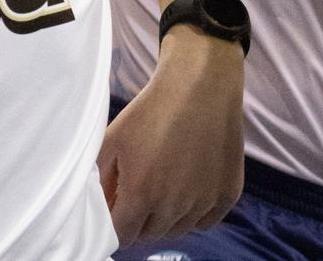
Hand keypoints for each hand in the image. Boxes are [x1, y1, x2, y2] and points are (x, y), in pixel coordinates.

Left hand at [100, 29, 243, 244]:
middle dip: (139, 220)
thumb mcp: (113, 140)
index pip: (123, 235)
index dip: (115, 226)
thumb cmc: (151, 111)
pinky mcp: (227, 195)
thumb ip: (99, 178)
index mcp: (142, 194)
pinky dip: (194, 214)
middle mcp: (175, 206)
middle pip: (150, 234)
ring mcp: (204, 202)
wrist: (199, 87)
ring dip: (166, 218)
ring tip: (162, 187)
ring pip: (177, 230)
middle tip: (138, 193)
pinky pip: (205, 222)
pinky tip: (187, 189)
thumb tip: (95, 205)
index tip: (117, 210)